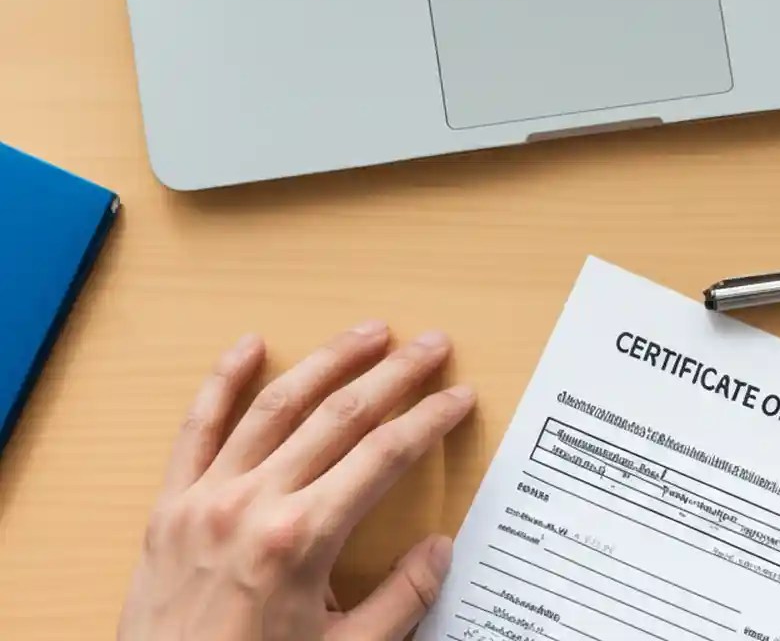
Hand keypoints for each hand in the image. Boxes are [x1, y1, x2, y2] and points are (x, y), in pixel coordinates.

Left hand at [117, 322, 476, 640]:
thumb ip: (402, 598)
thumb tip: (440, 548)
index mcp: (302, 539)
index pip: (384, 456)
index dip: (428, 420)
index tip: (456, 398)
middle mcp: (255, 504)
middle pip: (340, 416)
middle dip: (394, 374)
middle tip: (431, 345)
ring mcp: (208, 498)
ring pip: (276, 406)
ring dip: (327, 361)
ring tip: (368, 333)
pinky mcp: (171, 506)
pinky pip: (196, 429)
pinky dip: (221, 381)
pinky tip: (248, 346)